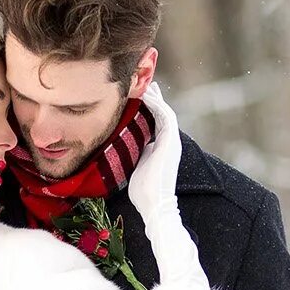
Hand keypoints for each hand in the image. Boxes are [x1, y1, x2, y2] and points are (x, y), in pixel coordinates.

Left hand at [125, 82, 180, 213]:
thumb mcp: (135, 166)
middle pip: (161, 114)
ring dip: (155, 98)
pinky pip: (165, 116)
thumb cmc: (142, 191)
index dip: (147, 110)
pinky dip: (157, 104)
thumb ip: (133, 155)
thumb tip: (119, 147)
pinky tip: (147, 96)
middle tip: (145, 86)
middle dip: (153, 100)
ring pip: (164, 112)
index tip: (138, 99)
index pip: (153, 123)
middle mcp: (167, 142)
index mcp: (159, 147)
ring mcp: (171, 141)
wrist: (154, 204)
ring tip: (145, 86)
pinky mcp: (171, 141)